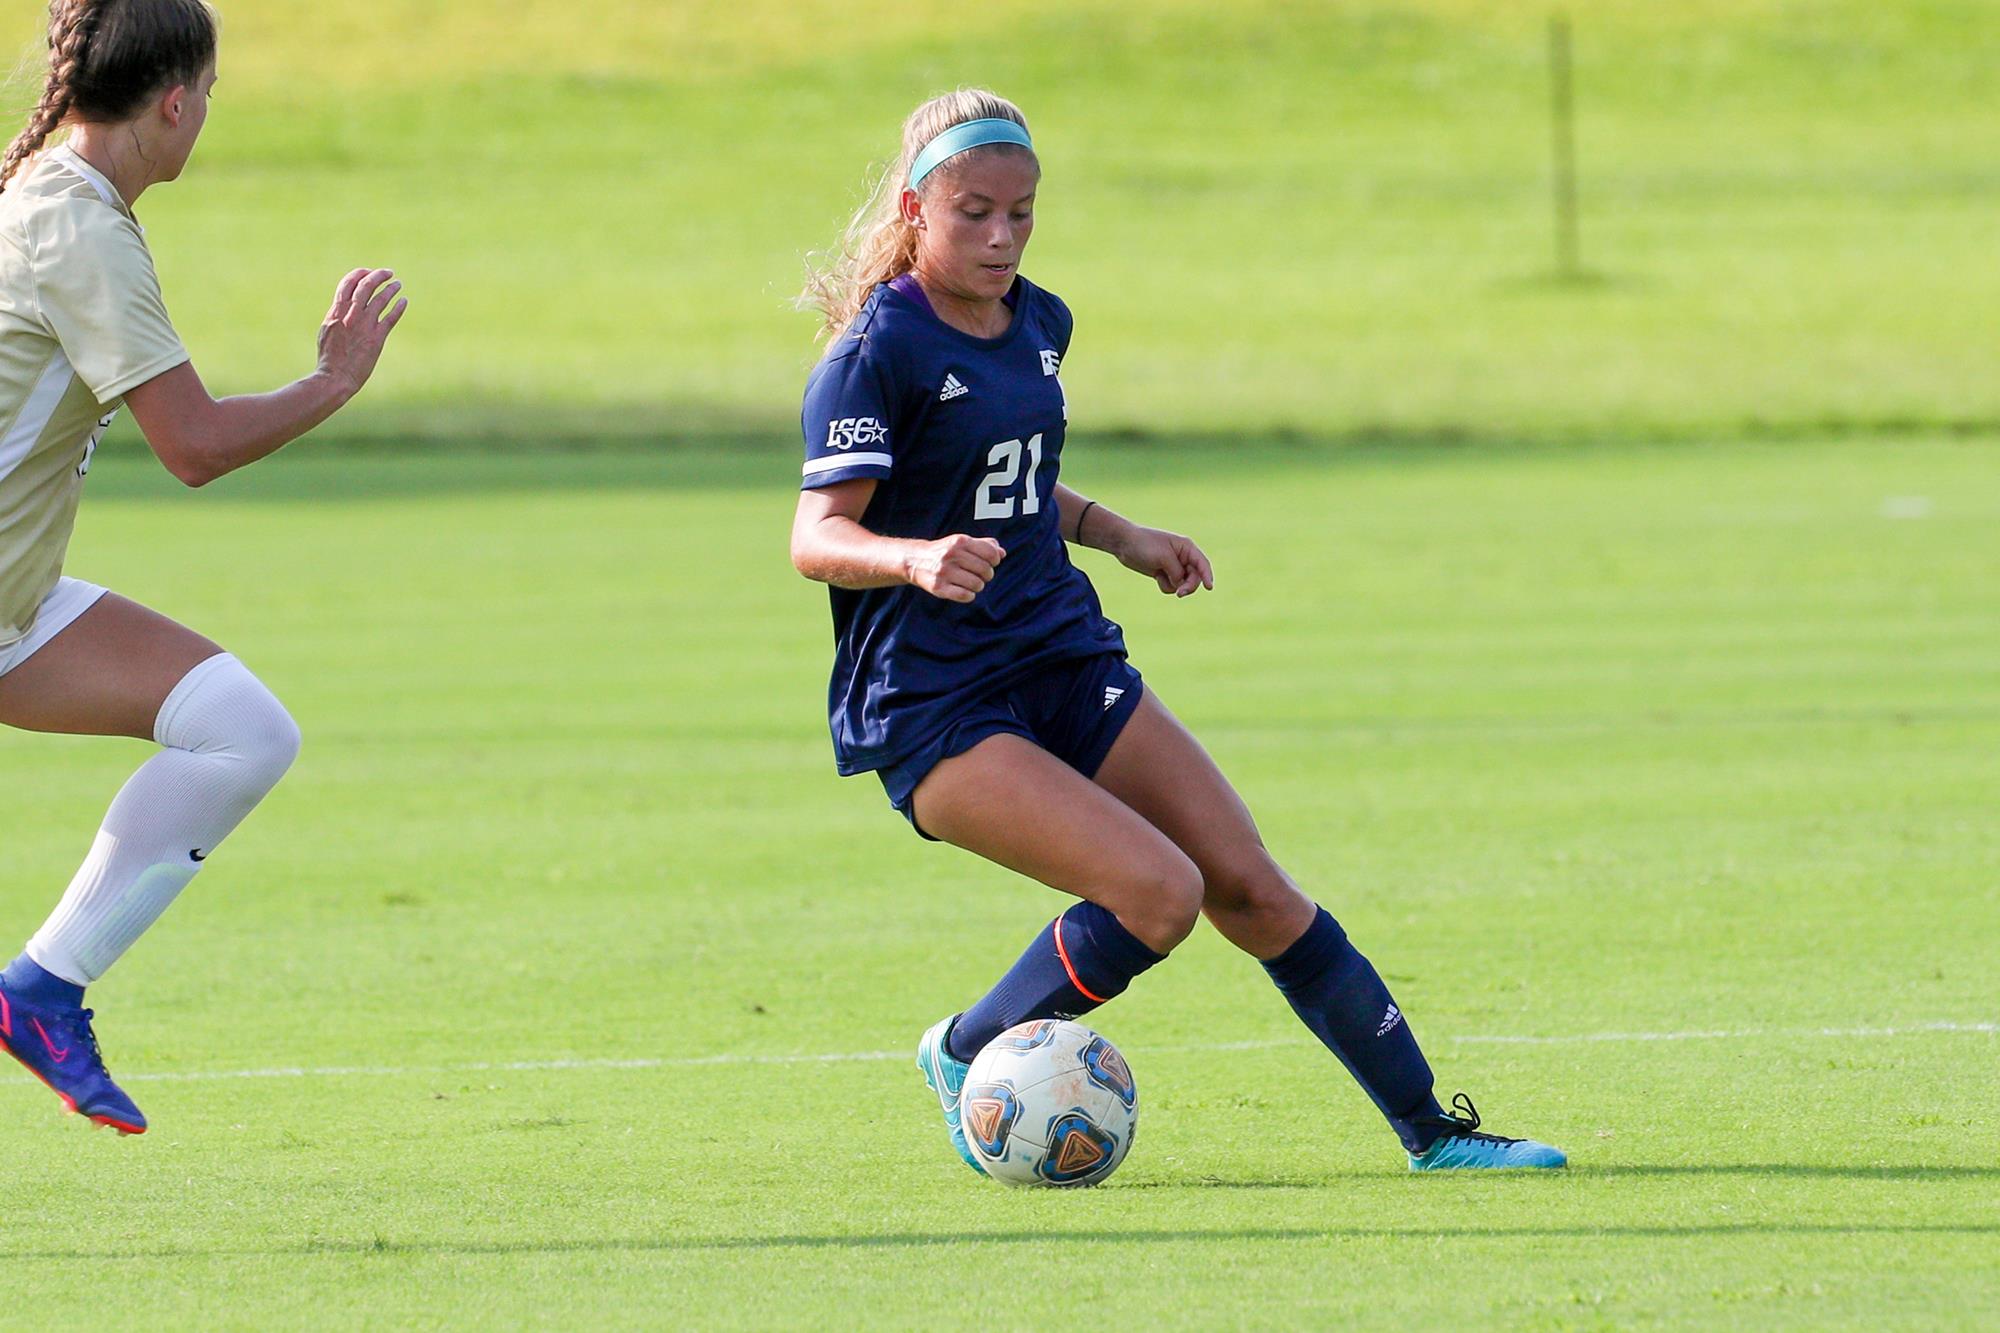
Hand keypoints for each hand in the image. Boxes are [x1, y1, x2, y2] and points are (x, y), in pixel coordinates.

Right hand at [317, 268, 407, 396]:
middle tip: (388, 272)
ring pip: (380, 300)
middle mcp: (350, 315)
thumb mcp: (326, 331)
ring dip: (390, 289)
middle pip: (365, 286)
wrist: (334, 377)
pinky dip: (398, 307)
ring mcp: (364, 326)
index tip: (368, 271)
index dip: (359, 274)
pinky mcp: (376, 338)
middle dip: (377, 276)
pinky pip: (390, 318)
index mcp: (335, 312)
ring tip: (398, 284)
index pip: (347, 285)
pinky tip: (404, 301)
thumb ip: (335, 317)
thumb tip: (341, 307)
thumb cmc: (329, 359)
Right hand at [905, 534, 1005, 602]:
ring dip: (978, 586)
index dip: (995, 560)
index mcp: (959, 541)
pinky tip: (964, 591)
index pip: (990, 553)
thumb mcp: (962, 542)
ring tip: (971, 583)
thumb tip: (1002, 553)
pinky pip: (965, 596)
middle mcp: (951, 555)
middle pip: (985, 570)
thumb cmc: (945, 551)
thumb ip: (984, 545)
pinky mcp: (938, 587)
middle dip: (987, 575)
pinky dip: (969, 595)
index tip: (991, 563)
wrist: (915, 561)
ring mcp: (944, 572)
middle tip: (980, 575)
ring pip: (977, 585)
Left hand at [1112, 524, 1213, 596]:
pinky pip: (1171, 586)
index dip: (1208, 576)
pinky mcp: (1164, 573)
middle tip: (1180, 593)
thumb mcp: (1164, 558)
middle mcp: (1183, 557)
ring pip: (1183, 584)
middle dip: (1187, 586)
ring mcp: (1174, 566)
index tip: (1209, 588)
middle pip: (1195, 578)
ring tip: (1160, 576)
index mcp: (1186, 547)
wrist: (1124, 544)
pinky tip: (1156, 576)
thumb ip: (1177, 572)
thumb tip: (1181, 585)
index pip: (1202, 564)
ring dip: (1173, 585)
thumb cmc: (1144, 545)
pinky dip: (1165, 585)